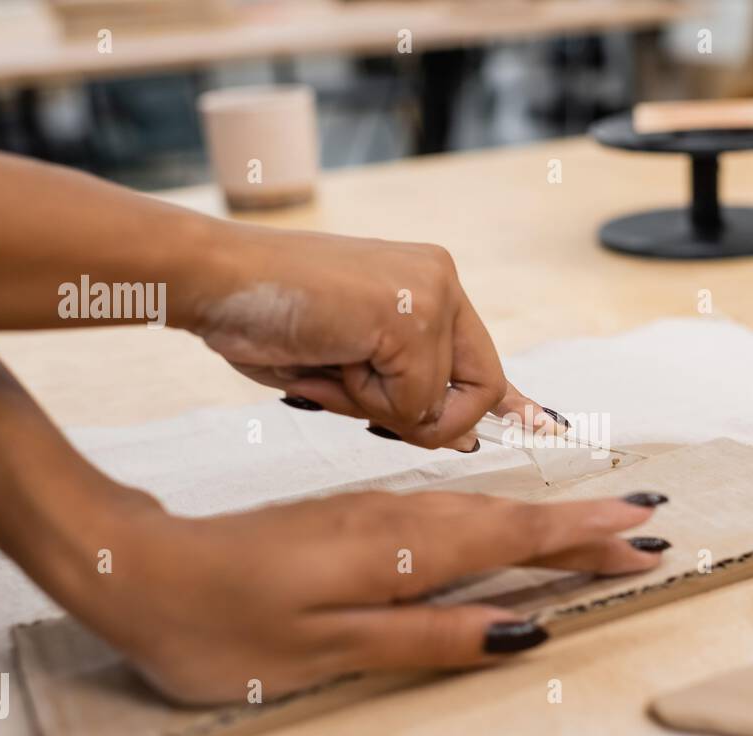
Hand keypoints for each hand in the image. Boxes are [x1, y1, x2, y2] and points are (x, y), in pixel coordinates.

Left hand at [71, 488, 670, 703]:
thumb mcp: (327, 647)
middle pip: (509, 518)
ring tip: (594, 528)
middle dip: (581, 524)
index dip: (584, 537)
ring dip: (542, 518)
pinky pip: (444, 510)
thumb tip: (519, 633)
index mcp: (400, 550)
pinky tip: (498, 529)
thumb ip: (427, 637)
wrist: (137, 568)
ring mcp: (373, 511)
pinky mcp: (351, 515)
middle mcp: (396, 517)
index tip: (645, 532)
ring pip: (478, 510)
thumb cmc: (222, 622)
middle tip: (644, 529)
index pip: (515, 539)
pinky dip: (490, 518)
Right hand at [190, 226, 549, 450]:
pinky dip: (365, 399)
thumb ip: (408, 397)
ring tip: (329, 359)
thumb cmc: (265, 320)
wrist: (210, 279)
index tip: (542, 426)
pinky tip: (329, 354)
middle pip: (481, 393)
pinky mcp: (413, 313)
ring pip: (443, 405)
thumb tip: (468, 439)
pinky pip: (415, 401)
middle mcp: (440, 280)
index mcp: (428, 285)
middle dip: (422, 418)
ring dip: (378, 406)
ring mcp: (432, 292)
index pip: (485, 360)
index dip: (510, 402)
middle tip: (353, 388)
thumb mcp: (349, 367)